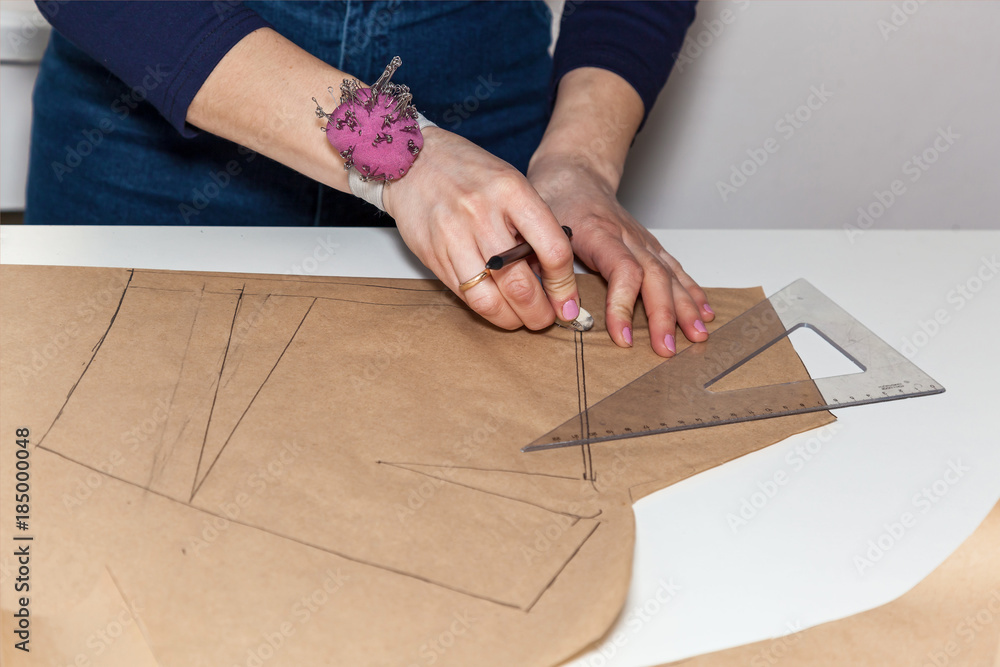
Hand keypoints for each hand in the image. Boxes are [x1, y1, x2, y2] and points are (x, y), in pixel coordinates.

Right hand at [382, 128, 580, 330]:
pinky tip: (496, 306)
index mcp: (512, 192)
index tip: (567, 302)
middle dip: (539, 313)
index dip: (564, 285)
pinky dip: (485, 308)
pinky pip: (465, 295)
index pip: (553, 250)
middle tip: (546, 318)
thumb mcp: (512, 185)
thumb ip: (533, 226)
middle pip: (520, 284)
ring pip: (490, 299)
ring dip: (512, 319)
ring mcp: (453, 237)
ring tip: (521, 319)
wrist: (414, 161)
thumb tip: (552, 276)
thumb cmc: (470, 173)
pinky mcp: (433, 255)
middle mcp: (482, 215)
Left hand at [527, 155, 713, 356]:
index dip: (624, 305)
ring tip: (696, 335)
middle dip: (664, 315)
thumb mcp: (536, 232)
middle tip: (666, 348)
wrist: (574, 174)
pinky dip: (691, 290)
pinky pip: (674, 268)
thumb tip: (549, 311)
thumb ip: (541, 270)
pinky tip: (703, 311)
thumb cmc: (554, 201)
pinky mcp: (648, 244)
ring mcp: (641, 239)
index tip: (622, 336)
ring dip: (685, 307)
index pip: (622, 270)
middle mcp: (625, 236)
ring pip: (669, 273)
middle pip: (654, 276)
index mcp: (596, 232)